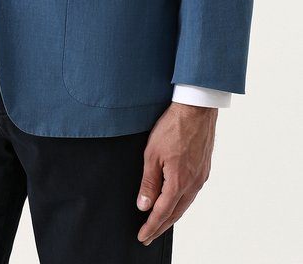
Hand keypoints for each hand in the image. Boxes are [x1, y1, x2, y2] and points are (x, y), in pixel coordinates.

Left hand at [136, 101, 217, 244]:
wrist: (196, 108)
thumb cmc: (173, 127)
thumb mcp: (152, 154)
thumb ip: (149, 183)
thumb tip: (144, 205)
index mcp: (179, 182)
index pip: (162, 212)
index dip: (151, 226)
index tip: (142, 237)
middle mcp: (193, 183)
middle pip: (176, 213)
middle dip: (161, 226)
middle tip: (149, 235)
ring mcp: (201, 176)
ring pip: (185, 203)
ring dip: (172, 215)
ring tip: (160, 222)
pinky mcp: (204, 168)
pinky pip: (192, 192)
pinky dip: (181, 201)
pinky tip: (175, 200)